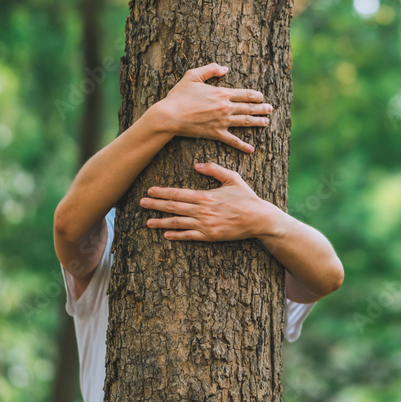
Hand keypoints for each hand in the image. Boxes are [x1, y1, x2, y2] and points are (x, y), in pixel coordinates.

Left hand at [141, 163, 285, 241]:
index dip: (162, 192)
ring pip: (178, 223)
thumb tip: (197, 165)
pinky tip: (166, 234)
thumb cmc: (246, 197)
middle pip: (174, 207)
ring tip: (148, 221)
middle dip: (156, 205)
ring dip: (161, 221)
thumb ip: (214, 170)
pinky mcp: (210, 236)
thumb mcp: (232, 178)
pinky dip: (176, 235)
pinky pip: (189, 236)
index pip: (179, 194)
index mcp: (206, 195)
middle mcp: (203, 210)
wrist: (259, 219)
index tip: (150, 191)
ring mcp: (205, 225)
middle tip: (141, 203)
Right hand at [152, 63, 272, 152]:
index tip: (261, 97)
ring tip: (266, 122)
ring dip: (257, 122)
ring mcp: (222, 122)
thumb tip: (225, 68)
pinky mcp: (216, 134)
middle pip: (249, 108)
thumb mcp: (192, 75)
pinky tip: (251, 149)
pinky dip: (243, 145)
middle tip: (270, 109)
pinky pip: (233, 140)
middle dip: (261, 108)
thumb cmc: (179, 95)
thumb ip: (210, 69)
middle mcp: (225, 107)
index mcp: (222, 93)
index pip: (245, 94)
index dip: (256, 95)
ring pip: (245, 122)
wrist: (169, 115)